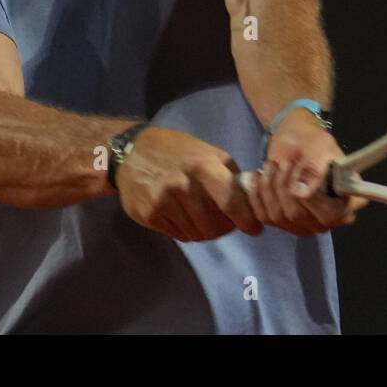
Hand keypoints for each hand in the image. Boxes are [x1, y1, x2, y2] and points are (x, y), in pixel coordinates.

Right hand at [115, 126, 262, 241]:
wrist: (132, 152)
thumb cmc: (178, 151)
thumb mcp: (208, 153)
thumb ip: (230, 176)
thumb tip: (250, 203)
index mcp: (203, 167)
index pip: (231, 202)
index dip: (245, 219)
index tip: (255, 229)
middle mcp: (183, 186)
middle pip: (214, 226)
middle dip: (225, 227)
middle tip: (226, 222)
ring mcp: (163, 202)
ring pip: (197, 234)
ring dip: (206, 231)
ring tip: (204, 217)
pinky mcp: (149, 216)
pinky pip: (179, 235)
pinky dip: (187, 230)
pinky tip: (184, 215)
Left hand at [248, 109, 366, 235]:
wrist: (295, 143)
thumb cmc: (313, 142)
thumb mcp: (319, 146)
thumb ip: (315, 167)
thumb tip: (302, 193)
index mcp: (348, 201)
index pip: (332, 214)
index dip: (312, 199)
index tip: (298, 170)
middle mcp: (330, 219)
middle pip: (299, 216)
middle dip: (285, 185)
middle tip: (286, 163)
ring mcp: (307, 224)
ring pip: (279, 217)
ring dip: (270, 187)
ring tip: (273, 165)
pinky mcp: (284, 224)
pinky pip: (264, 216)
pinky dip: (257, 194)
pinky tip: (260, 177)